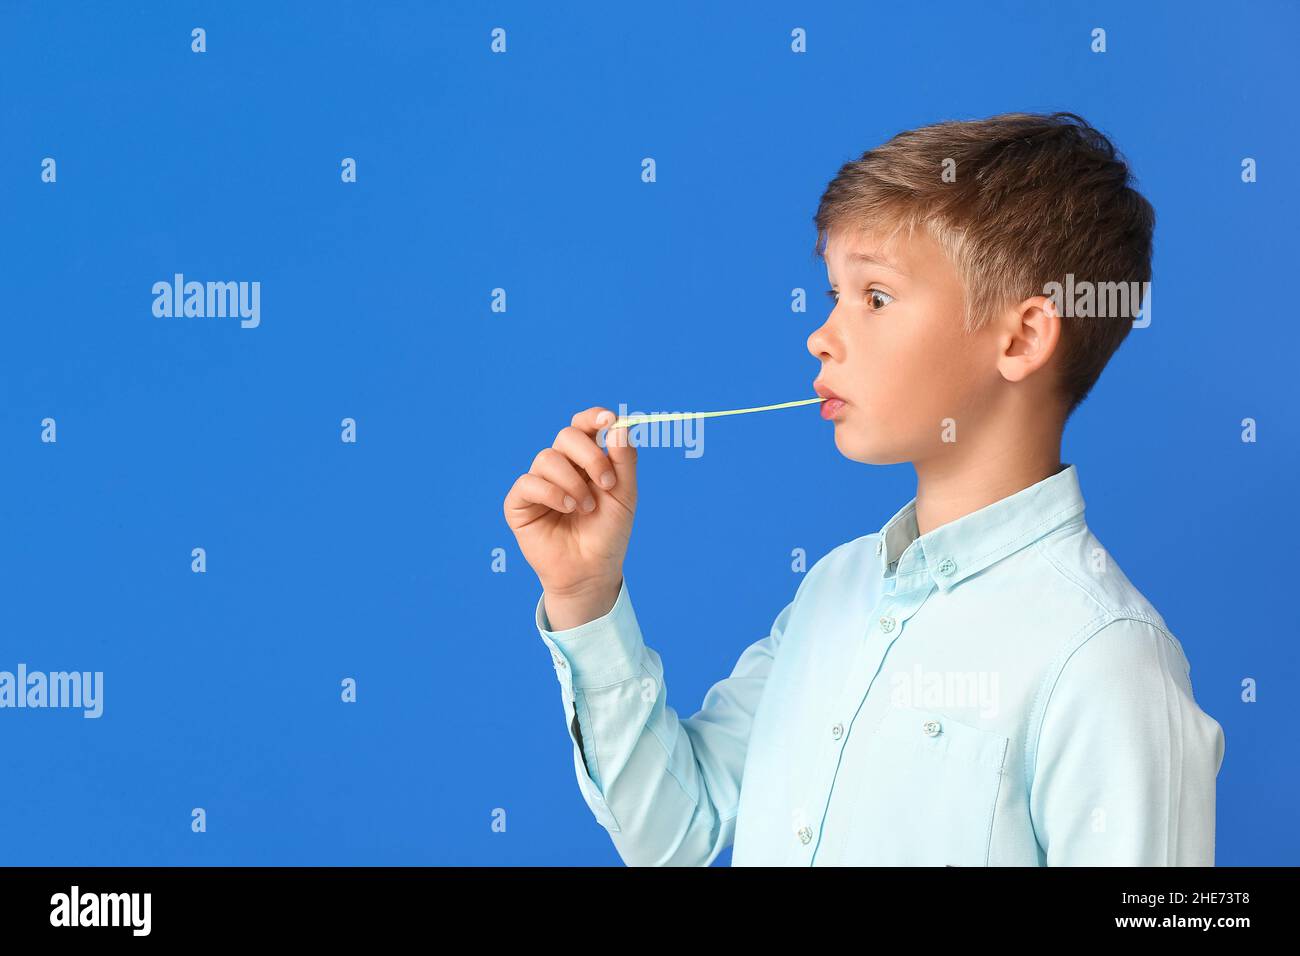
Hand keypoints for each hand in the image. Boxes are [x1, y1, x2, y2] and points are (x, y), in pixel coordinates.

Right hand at [504, 406, 637, 627]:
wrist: (592, 571)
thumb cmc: (608, 534)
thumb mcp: (625, 495)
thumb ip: (624, 460)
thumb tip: (619, 425)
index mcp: (586, 460)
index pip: (584, 425)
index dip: (594, 417)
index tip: (610, 420)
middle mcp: (560, 466)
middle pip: (566, 435)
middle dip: (590, 456)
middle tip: (607, 484)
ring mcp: (538, 483)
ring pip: (547, 458)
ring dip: (573, 482)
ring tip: (586, 508)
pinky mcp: (519, 503)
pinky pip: (528, 482)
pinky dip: (552, 492)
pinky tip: (567, 509)